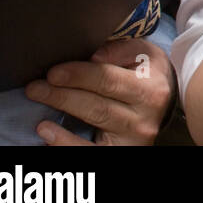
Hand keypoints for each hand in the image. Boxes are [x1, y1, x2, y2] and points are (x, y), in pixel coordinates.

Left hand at [26, 38, 175, 144]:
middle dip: (62, 94)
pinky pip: (88, 152)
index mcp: (150, 88)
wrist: (168, 103)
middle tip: (35, 87)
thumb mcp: (144, 55)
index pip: (109, 79)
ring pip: (93, 123)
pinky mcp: (121, 152)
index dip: (79, 75)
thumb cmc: (148, 74)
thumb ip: (121, 49)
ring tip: (37, 101)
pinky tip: (45, 132)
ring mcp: (134, 137)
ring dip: (61, 111)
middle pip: (97, 104)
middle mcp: (145, 116)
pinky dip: (64, 142)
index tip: (53, 72)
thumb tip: (93, 55)